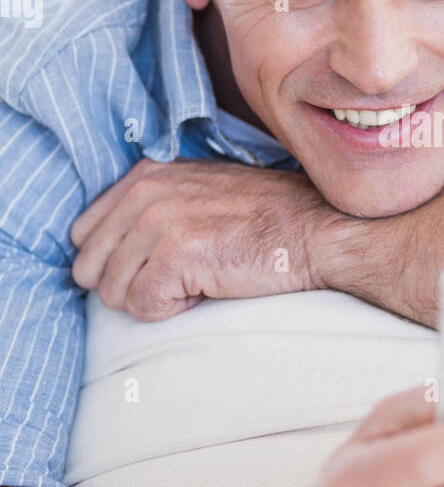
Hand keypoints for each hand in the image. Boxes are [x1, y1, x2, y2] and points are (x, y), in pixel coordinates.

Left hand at [70, 157, 339, 320]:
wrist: (315, 230)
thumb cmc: (264, 219)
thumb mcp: (197, 192)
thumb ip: (150, 207)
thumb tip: (106, 252)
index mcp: (144, 175)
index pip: (84, 235)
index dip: (118, 261)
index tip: (162, 261)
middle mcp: (144, 192)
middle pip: (90, 268)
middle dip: (129, 284)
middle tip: (180, 275)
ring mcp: (157, 222)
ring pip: (112, 293)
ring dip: (154, 298)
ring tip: (198, 278)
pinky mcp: (175, 254)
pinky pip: (143, 308)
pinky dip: (173, 310)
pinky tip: (206, 289)